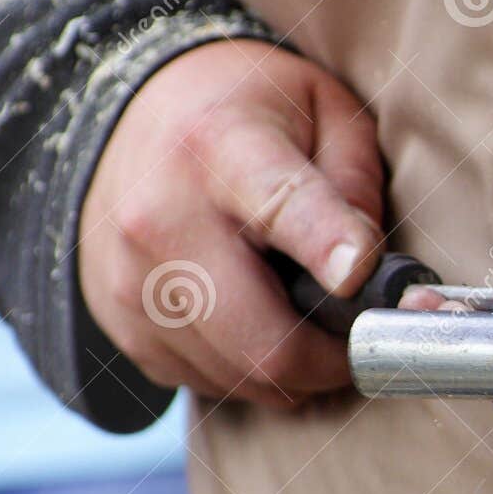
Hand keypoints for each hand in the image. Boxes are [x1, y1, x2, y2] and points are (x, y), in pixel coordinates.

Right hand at [78, 39, 384, 405]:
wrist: (133, 115)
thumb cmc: (249, 112)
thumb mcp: (324, 111)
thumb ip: (357, 185)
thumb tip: (372, 273)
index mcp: (223, 149)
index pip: (284, 211)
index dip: (335, 253)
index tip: (364, 280)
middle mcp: (162, 219)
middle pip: (266, 343)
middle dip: (332, 361)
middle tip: (361, 343)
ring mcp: (131, 280)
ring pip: (240, 378)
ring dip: (291, 371)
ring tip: (307, 323)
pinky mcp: (120, 323)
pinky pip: (204, 382)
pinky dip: (243, 370)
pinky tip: (253, 323)